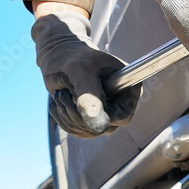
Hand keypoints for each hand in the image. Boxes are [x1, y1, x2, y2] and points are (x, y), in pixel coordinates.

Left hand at [31, 6, 140, 137]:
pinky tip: (60, 101)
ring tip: (62, 94)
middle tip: (64, 94)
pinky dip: (62, 117)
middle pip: (103, 127)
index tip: (79, 99)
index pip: (123, 117)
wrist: (58, 57)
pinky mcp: (91, 120)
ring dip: (67, 115)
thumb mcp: (80, 74)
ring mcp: (106, 114)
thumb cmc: (72, 59)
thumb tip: (99, 126)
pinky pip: (76, 131)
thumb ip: (90, 98)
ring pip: (88, 131)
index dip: (101, 115)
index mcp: (129, 89)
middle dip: (78, 114)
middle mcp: (120, 104)